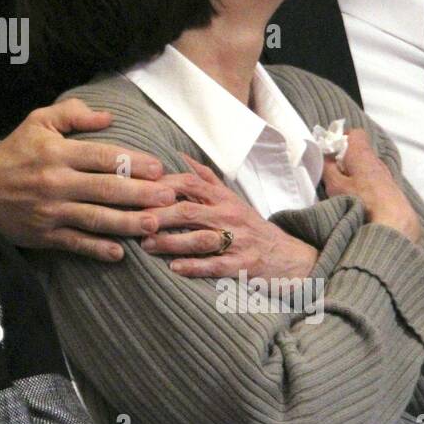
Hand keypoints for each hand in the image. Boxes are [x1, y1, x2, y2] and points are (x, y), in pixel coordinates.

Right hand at [0, 99, 177, 259]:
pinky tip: (119, 252)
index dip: (133, 162)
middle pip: (106, 189)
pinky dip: (97, 249)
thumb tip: (108, 117)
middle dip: (141, 194)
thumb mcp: (37, 122)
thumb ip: (72, 114)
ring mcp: (50, 212)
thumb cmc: (14, 153)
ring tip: (154, 224)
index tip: (159, 167)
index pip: (103, 157)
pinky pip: (76, 243)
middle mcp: (56, 183)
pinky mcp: (44, 235)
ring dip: (127, 223)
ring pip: (96, 219)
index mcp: (57, 153)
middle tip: (168, 196)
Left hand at [140, 157, 318, 278]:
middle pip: (189, 210)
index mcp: (223, 198)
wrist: (289, 256)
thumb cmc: (251, 226)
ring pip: (200, 238)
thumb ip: (205, 179)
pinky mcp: (243, 265)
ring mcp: (237, 240)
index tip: (137, 189)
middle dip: (159, 215)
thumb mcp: (231, 198)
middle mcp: (229, 216)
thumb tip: (179, 156)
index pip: (190, 183)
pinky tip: (174, 267)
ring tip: (147, 245)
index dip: (162, 185)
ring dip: (171, 242)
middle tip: (134, 221)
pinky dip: (194, 266)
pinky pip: (216, 265)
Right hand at [321, 129, 420, 242]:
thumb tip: (324, 156)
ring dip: (355, 175)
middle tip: (333, 174)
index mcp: (363, 155)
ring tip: (345, 191)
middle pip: (360, 152)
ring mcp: (386, 176)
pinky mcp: (391, 191)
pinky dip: (365, 187)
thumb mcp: (335, 185)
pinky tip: (359, 201)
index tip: (330, 151)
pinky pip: (374, 182)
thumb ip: (327, 168)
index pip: (355, 134)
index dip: (341, 138)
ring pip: (367, 168)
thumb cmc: (362, 201)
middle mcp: (377, 162)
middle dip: (345, 160)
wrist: (395, 225)